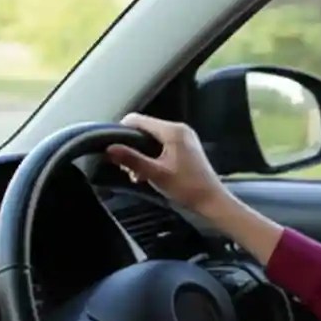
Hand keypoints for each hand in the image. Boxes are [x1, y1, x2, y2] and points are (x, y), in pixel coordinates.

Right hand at [108, 113, 229, 216]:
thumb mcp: (156, 174)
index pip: (137, 120)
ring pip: (152, 139)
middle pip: (144, 129)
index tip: (113, 150)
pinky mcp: (185, 147)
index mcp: (172, 131)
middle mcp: (179, 129)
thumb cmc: (186, 187)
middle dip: (132, 147)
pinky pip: (162, 145)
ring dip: (141, 155)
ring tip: (137, 175)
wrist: (212, 201)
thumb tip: (109, 148)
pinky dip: (152, 157)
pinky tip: (148, 174)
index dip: (122, 132)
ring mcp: (184, 138)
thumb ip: (132, 160)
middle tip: (126, 168)